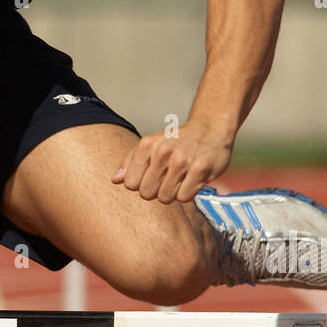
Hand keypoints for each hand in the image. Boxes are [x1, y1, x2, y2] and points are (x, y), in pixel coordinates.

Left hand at [112, 120, 232, 203]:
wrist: (211, 128)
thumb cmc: (176, 140)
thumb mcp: (150, 144)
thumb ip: (130, 161)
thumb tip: (115, 180)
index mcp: (147, 145)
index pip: (130, 184)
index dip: (139, 184)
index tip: (150, 176)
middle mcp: (163, 151)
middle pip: (146, 194)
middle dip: (155, 191)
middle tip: (166, 179)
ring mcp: (182, 161)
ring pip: (165, 198)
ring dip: (172, 192)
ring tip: (179, 178)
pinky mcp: (200, 170)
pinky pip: (184, 197)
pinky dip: (187, 193)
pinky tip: (190, 180)